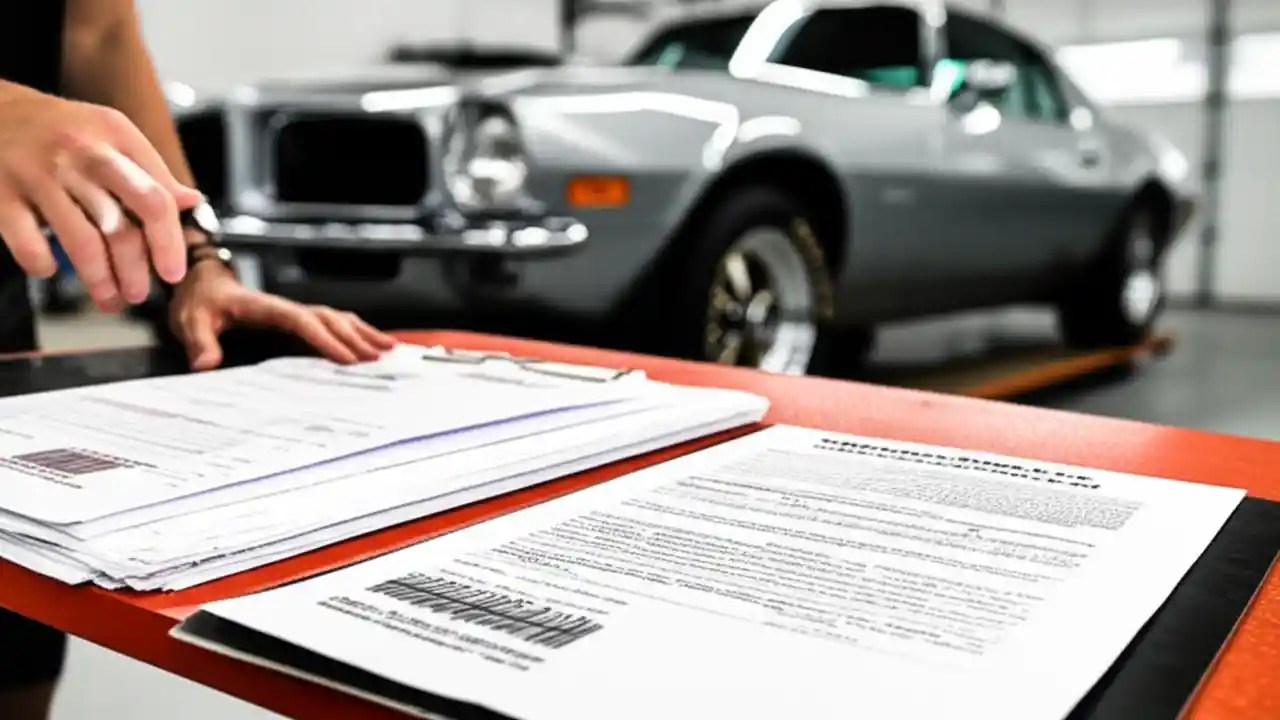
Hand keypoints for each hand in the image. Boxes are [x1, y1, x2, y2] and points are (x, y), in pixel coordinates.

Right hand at [0, 86, 201, 309]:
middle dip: (135, 268)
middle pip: (121, 223)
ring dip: (100, 279)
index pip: (155, 199)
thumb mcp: (111, 133)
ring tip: (109, 297)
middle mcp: (78, 153)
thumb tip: (190, 201)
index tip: (172, 271)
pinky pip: (29, 244)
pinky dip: (43, 265)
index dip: (169, 243)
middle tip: (139, 293)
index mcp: (114, 136)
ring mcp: (37, 173)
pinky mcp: (1, 194)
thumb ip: (150, 170)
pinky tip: (51, 269)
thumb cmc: (60, 128)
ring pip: (81, 241)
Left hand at [168, 259, 396, 370]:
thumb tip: (206, 364)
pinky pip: (330, 323)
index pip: (302, 321)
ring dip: (362, 332)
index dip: (325, 339)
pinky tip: (371, 342)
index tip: (346, 359)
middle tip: (379, 358)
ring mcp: (293, 311)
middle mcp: (285, 307)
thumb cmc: (200, 301)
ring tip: (389, 348)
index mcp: (265, 307)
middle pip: (329, 319)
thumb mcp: (191, 320)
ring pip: (336, 318)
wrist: (201, 283)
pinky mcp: (295, 319)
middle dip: (356, 337)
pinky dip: (354, 331)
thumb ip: (200, 342)